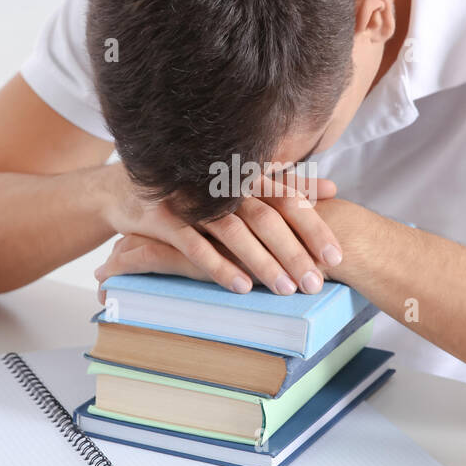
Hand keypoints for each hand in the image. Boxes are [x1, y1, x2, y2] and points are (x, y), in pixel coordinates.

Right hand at [96, 164, 343, 295]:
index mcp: (244, 175)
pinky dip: (219, 265)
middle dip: (294, 252)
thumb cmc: (197, 189)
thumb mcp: (241, 183)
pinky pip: (195, 245)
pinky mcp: (164, 218)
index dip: (314, 227)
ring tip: (287, 290)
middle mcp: (221, 184)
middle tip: (317, 283)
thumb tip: (332, 189)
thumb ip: (286, 185)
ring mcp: (192, 200)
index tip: (336, 256)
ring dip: (263, 262)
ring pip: (235, 232)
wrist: (129, 186)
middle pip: (267, 218)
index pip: (288, 199)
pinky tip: (241, 287)